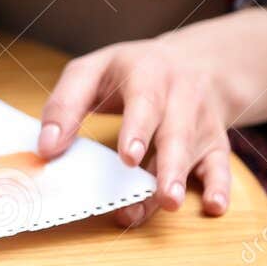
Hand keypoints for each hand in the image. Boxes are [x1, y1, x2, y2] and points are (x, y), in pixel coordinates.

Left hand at [38, 35, 238, 225]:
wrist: (195, 60)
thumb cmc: (129, 71)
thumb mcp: (90, 72)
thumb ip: (65, 106)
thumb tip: (45, 149)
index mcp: (145, 73)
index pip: (144, 101)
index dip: (137, 129)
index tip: (128, 157)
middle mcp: (179, 94)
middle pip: (175, 131)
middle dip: (166, 162)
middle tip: (158, 191)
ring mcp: (199, 118)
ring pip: (192, 152)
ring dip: (180, 178)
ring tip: (168, 202)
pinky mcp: (214, 140)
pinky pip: (221, 163)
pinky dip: (220, 185)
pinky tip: (214, 206)